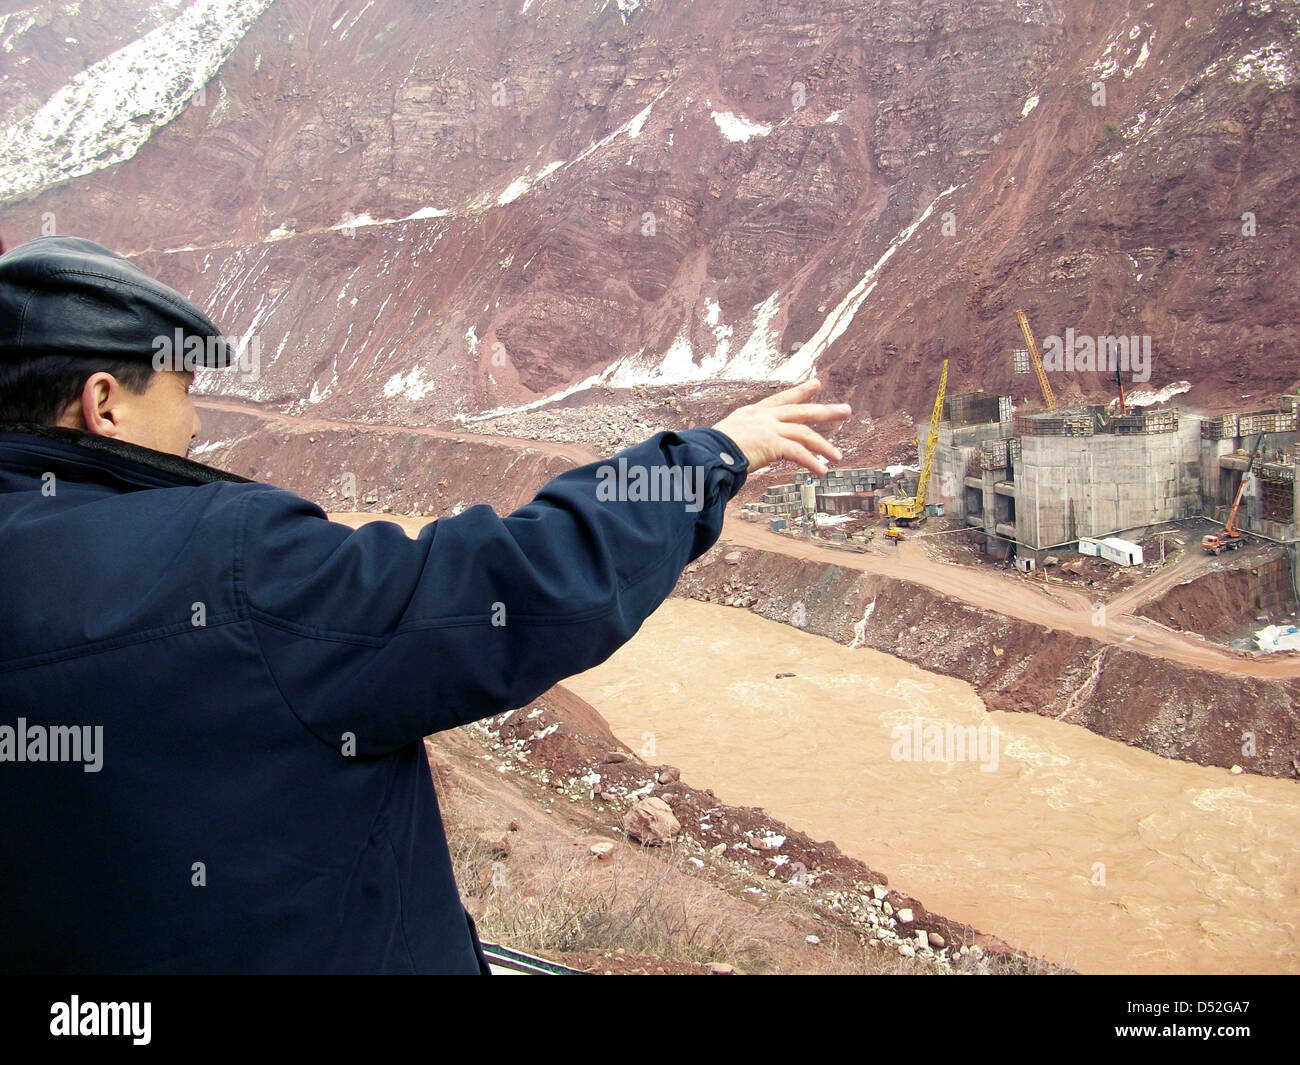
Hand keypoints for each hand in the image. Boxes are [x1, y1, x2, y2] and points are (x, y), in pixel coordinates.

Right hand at [712, 378, 850, 474]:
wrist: (703, 452)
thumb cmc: (706, 451)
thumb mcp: (723, 442)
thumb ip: (736, 445)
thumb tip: (733, 458)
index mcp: (751, 413)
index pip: (781, 400)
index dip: (800, 392)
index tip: (815, 384)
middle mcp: (763, 417)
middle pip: (801, 411)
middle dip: (825, 410)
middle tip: (845, 410)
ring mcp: (769, 428)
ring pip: (805, 433)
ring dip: (824, 446)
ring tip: (838, 456)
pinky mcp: (772, 443)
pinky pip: (799, 453)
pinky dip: (811, 463)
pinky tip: (821, 472)